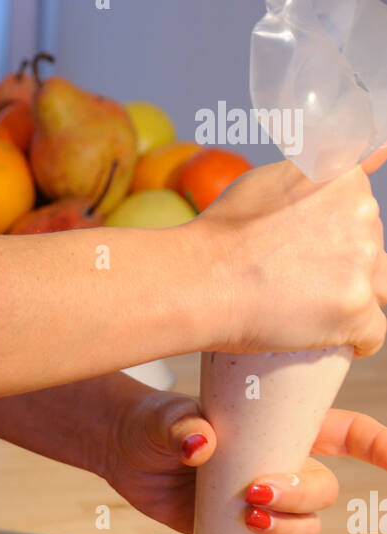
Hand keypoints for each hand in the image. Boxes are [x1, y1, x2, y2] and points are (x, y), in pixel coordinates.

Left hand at [104, 387, 386, 533]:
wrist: (126, 455)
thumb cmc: (155, 423)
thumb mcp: (165, 419)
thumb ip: (181, 427)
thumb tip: (198, 443)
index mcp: (281, 429)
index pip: (345, 433)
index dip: (377, 444)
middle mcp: (281, 467)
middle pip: (324, 490)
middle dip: (301, 496)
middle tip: (256, 492)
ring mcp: (264, 505)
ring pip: (305, 527)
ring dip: (289, 531)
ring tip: (249, 519)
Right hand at [191, 149, 386, 357]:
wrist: (200, 281)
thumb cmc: (224, 234)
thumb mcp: (272, 179)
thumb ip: (319, 176)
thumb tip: (374, 155)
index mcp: (346, 179)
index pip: (363, 214)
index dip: (339, 238)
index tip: (313, 253)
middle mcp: (364, 213)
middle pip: (373, 252)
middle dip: (347, 269)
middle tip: (298, 283)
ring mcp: (362, 262)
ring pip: (378, 291)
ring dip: (352, 302)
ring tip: (308, 310)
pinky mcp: (355, 308)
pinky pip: (376, 333)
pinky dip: (359, 341)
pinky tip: (337, 340)